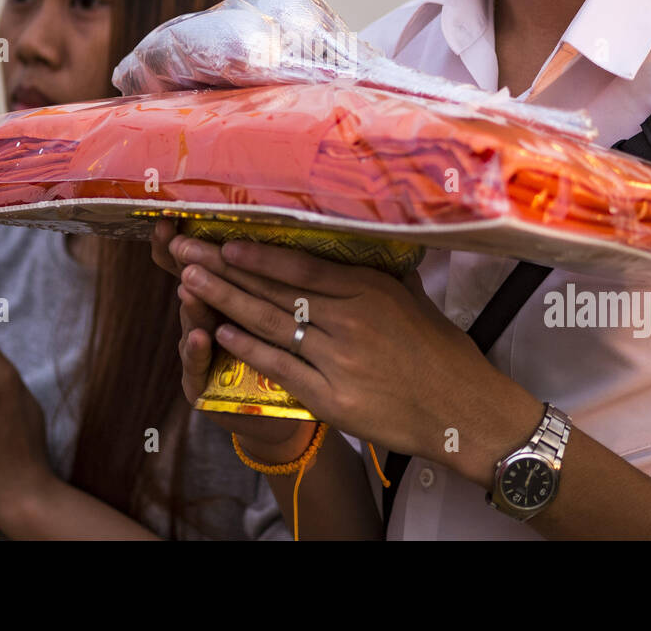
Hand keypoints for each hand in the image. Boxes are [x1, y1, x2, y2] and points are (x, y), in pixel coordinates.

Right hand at [155, 221, 315, 461]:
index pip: (204, 263)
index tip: (176, 219)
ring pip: (195, 324)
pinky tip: (200, 337)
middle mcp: (208, 319)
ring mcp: (200, 352)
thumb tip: (282, 225)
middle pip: (193, 287)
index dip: (188, 242)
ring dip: (193, 306)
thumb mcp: (281, 308)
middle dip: (184, 263)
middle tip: (176, 241)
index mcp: (228, 295)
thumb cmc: (283, 353)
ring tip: (188, 288)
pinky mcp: (199, 386)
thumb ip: (275, 274)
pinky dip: (198, 352)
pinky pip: (197, 367)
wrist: (281, 412)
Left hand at [168, 232, 501, 462]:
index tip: (224, 240)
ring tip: (189, 285)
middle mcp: (350, 320)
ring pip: (270, 324)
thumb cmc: (443, 354)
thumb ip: (379, 275)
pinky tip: (221, 333)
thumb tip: (360, 243)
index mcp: (370, 290)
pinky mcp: (332, 397)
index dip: (259, 254)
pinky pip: (281, 367)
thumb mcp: (414, 300)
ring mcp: (339, 360)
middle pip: (275, 291)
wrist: (464, 412)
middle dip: (225, 270)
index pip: (302, 267)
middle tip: (186, 253)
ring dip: (225, 303)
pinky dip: (249, 350)